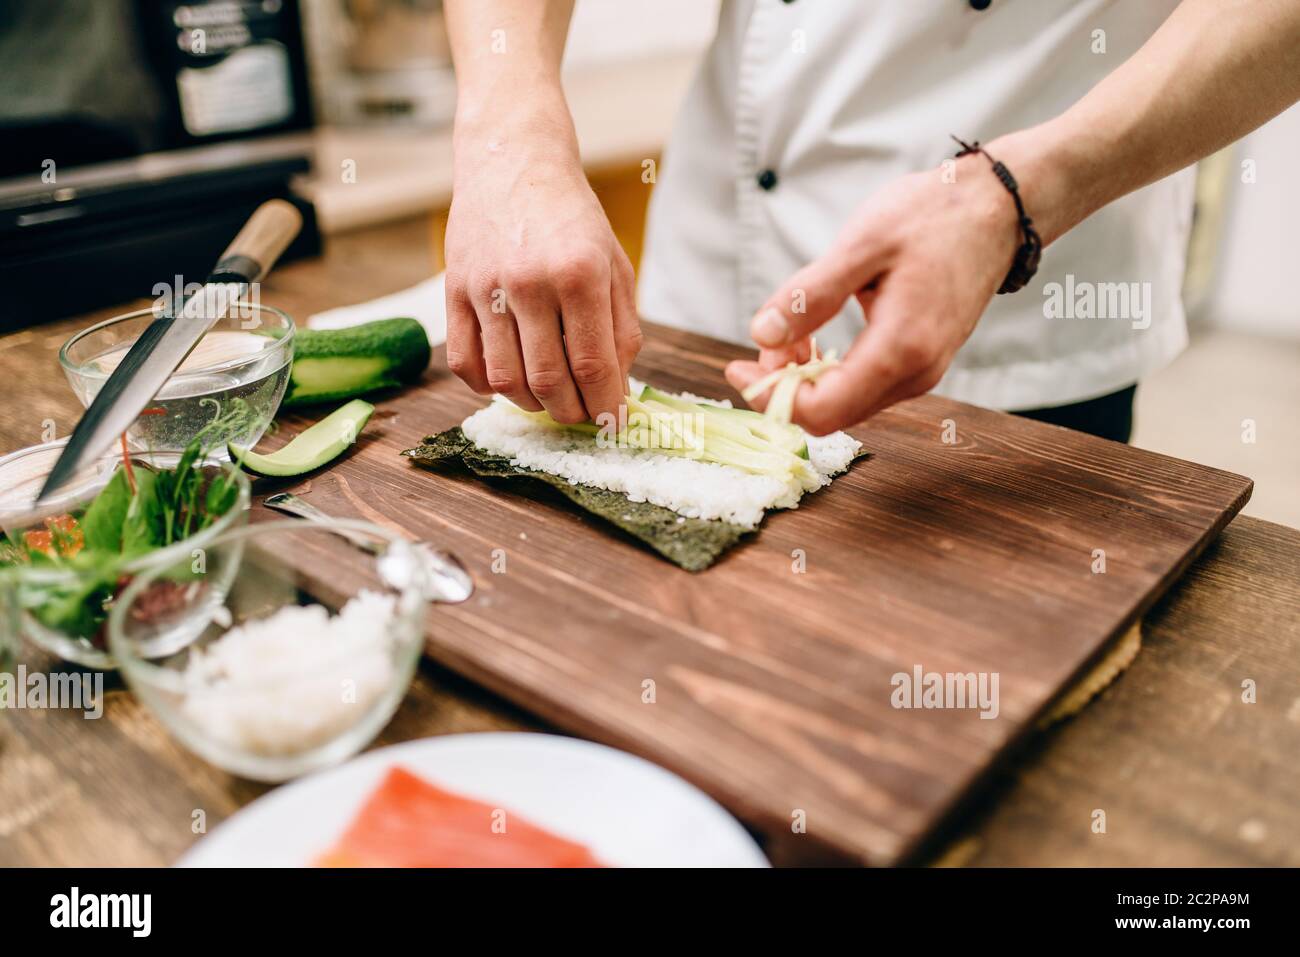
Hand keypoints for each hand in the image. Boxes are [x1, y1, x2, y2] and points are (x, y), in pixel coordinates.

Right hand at [444, 121, 640, 423]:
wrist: (512, 161)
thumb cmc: (571, 217)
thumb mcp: (614, 264)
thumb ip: (621, 329)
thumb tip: (618, 389)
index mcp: (579, 274)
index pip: (593, 366)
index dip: (605, 407)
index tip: (613, 426)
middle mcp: (530, 282)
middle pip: (549, 382)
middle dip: (572, 413)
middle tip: (583, 416)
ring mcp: (485, 288)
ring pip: (505, 381)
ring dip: (532, 404)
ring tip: (549, 398)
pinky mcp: (453, 290)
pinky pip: (465, 363)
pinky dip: (487, 386)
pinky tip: (510, 379)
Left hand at [724, 151, 1023, 434]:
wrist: (998, 208)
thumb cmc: (934, 217)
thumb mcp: (861, 245)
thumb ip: (809, 295)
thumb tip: (761, 336)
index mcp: (900, 349)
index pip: (822, 410)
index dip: (771, 397)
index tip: (738, 367)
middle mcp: (916, 373)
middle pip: (831, 413)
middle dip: (785, 386)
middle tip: (765, 340)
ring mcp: (923, 371)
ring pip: (846, 401)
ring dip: (806, 376)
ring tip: (788, 330)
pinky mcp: (922, 361)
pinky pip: (864, 384)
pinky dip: (830, 368)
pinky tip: (815, 334)